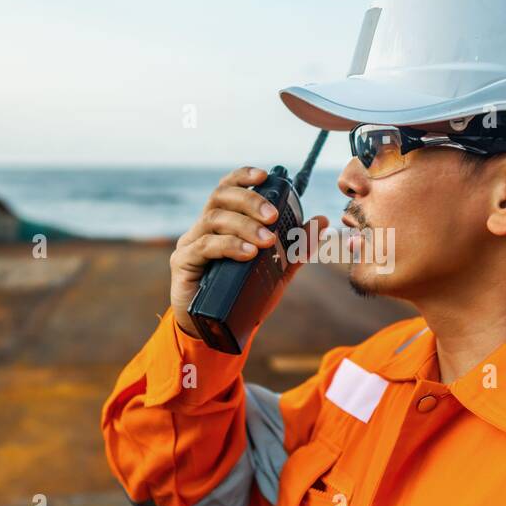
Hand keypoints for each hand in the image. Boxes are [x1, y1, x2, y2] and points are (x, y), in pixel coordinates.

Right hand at [169, 166, 328, 337]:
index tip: (264, 176)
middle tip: (273, 216)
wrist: (217, 330)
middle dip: (249, 202)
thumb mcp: (275, 270)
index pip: (228, 189)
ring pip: (214, 220)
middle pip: (220, 198)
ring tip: (266, 241)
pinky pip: (205, 246)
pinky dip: (229, 246)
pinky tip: (247, 253)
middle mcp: (203, 227)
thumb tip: (321, 220)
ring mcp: (191, 243)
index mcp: (222, 223)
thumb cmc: (242, 295)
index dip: (243, 177)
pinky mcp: (184, 263)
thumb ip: (296, 247)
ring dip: (243, 226)